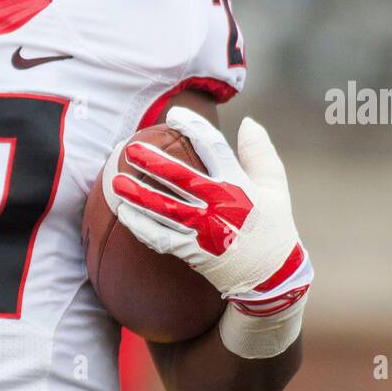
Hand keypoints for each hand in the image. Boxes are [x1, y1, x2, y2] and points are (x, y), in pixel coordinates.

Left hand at [107, 106, 311, 313]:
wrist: (272, 275)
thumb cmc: (273, 226)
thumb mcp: (275, 186)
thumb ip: (260, 153)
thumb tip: (247, 121)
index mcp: (239, 184)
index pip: (213, 148)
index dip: (193, 128)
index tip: (173, 115)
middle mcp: (220, 206)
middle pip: (181, 178)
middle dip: (154, 162)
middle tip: (131, 149)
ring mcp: (205, 230)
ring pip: (165, 209)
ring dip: (139, 194)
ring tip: (117, 182)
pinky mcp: (193, 252)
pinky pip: (161, 238)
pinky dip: (141, 226)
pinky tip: (124, 214)